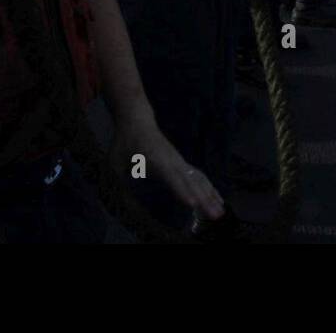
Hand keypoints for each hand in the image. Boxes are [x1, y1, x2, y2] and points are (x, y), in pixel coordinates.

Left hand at [110, 117, 224, 221]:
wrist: (138, 119)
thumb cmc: (125, 142)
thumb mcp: (114, 162)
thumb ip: (117, 181)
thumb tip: (117, 202)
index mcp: (156, 160)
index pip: (172, 178)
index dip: (182, 191)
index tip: (193, 204)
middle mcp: (173, 161)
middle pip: (191, 182)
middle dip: (204, 200)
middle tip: (216, 217)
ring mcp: (180, 161)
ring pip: (199, 180)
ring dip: (211, 196)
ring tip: (221, 213)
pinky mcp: (182, 163)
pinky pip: (199, 177)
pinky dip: (210, 188)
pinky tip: (218, 200)